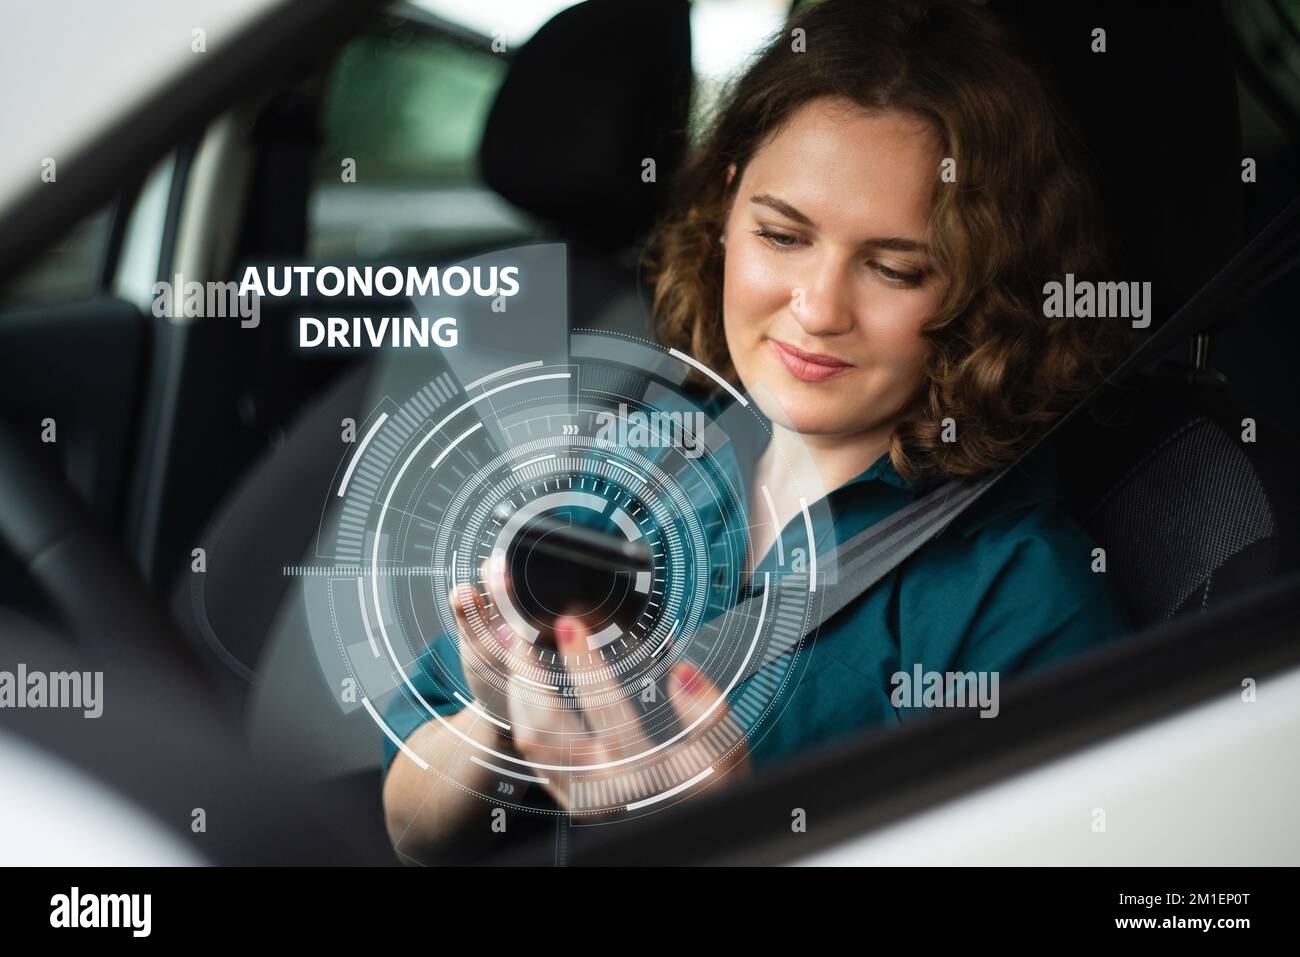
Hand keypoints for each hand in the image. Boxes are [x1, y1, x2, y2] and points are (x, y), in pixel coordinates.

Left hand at [504, 614, 752, 815]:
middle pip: (545, 724)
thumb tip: (681, 671)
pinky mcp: (571, 800)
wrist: (696, 838)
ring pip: (528, 739)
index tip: (571, 624)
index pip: (603, 707)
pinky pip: (531, 757)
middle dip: (528, 672)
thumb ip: (707, 710)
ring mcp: (580, 795)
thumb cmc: (710, 793)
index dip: (582, 661)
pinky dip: (523, 718)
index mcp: (640, 770)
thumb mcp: (726, 753)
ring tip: (518, 655)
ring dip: (519, 693)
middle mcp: (602, 785)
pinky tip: (526, 692)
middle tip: (522, 633)